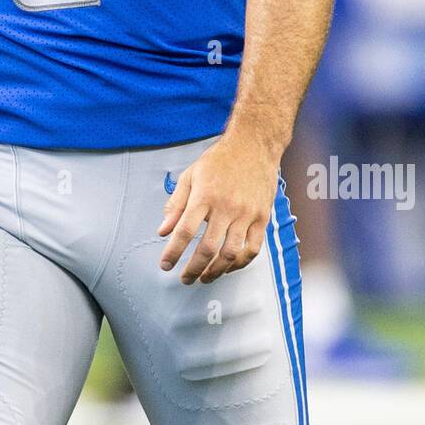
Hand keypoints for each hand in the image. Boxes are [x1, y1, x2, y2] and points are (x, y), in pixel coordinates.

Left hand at [157, 130, 279, 283]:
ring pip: (231, 253)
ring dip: (216, 271)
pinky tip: (228, 267)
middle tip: (185, 278)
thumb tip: (163, 230)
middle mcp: (226, 207)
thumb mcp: (190, 176)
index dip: (173, 252)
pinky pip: (253, 248)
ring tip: (205, 277)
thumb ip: (176, 204)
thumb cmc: (219, 160)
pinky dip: (240, 263)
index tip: (166, 265)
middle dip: (193, 268)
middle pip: (208, 247)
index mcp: (204, 196)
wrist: (253, 146)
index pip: (185, 231)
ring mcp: (246, 213)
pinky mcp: (262, 217)